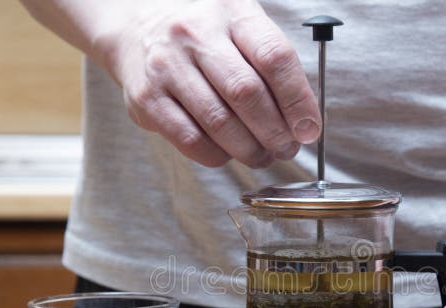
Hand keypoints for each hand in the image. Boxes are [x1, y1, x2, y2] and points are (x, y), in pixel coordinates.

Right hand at [103, 0, 320, 167]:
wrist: (136, 24)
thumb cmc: (204, 33)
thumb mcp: (241, 26)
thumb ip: (273, 65)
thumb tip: (302, 120)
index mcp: (231, 12)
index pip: (274, 57)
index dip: (298, 100)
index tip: (309, 129)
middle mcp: (195, 34)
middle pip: (246, 93)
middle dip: (275, 132)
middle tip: (287, 149)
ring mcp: (167, 66)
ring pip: (219, 122)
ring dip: (249, 149)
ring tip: (262, 155)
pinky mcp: (147, 98)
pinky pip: (190, 139)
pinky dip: (216, 154)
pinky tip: (228, 153)